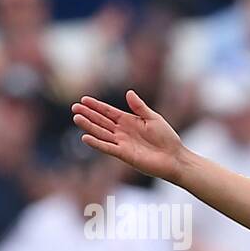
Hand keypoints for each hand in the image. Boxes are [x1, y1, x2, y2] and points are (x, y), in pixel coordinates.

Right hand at [70, 91, 185, 181]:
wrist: (175, 158)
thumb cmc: (167, 138)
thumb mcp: (153, 118)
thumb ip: (139, 107)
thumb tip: (128, 93)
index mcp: (129, 121)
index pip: (108, 112)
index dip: (96, 106)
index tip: (84, 99)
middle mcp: (122, 132)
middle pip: (101, 121)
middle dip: (88, 114)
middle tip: (75, 108)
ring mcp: (122, 143)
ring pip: (101, 133)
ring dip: (89, 126)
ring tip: (77, 118)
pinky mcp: (124, 155)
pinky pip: (107, 148)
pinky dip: (97, 143)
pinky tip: (85, 137)